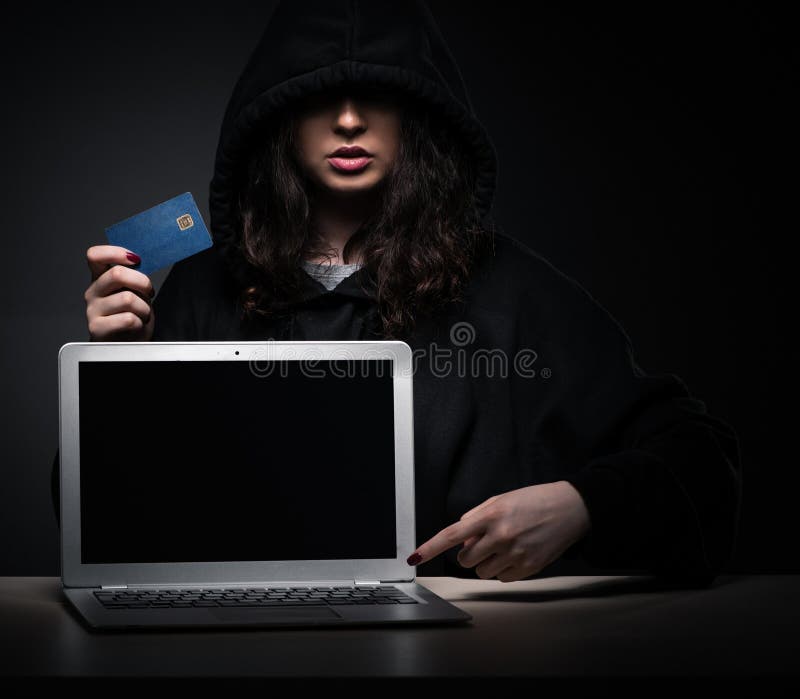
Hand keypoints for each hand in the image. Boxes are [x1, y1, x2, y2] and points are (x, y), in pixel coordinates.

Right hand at [85, 246, 155, 340]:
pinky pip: (128, 319)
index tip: (136, 259)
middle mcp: (93, 292)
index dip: (115, 252)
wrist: (129, 344)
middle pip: (117, 274)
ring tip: (142, 314)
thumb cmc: (134, 315)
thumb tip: (139, 260)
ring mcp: (93, 310)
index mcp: (100, 279)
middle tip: (149, 293)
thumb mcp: (135, 291)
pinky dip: (140, 322)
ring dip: (144, 308)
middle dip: (142, 282)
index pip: (95, 255)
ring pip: (127, 298)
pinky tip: (136, 326)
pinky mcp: (97, 328)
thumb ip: (133, 276)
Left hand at [407, 481, 590, 581]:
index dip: (430, 547)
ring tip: (506, 545)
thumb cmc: (535, 501)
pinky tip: (518, 553)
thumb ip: (476, 517)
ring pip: (483, 572)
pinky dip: (505, 569)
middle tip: (486, 541)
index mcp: (491, 515)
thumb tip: (460, 538)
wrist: (571, 508)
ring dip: (487, 562)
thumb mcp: (501, 500)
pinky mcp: (529, 568)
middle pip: (465, 560)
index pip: (452, 534)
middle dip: (471, 554)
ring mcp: (515, 553)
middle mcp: (501, 535)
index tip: (414, 557)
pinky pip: (503, 578)